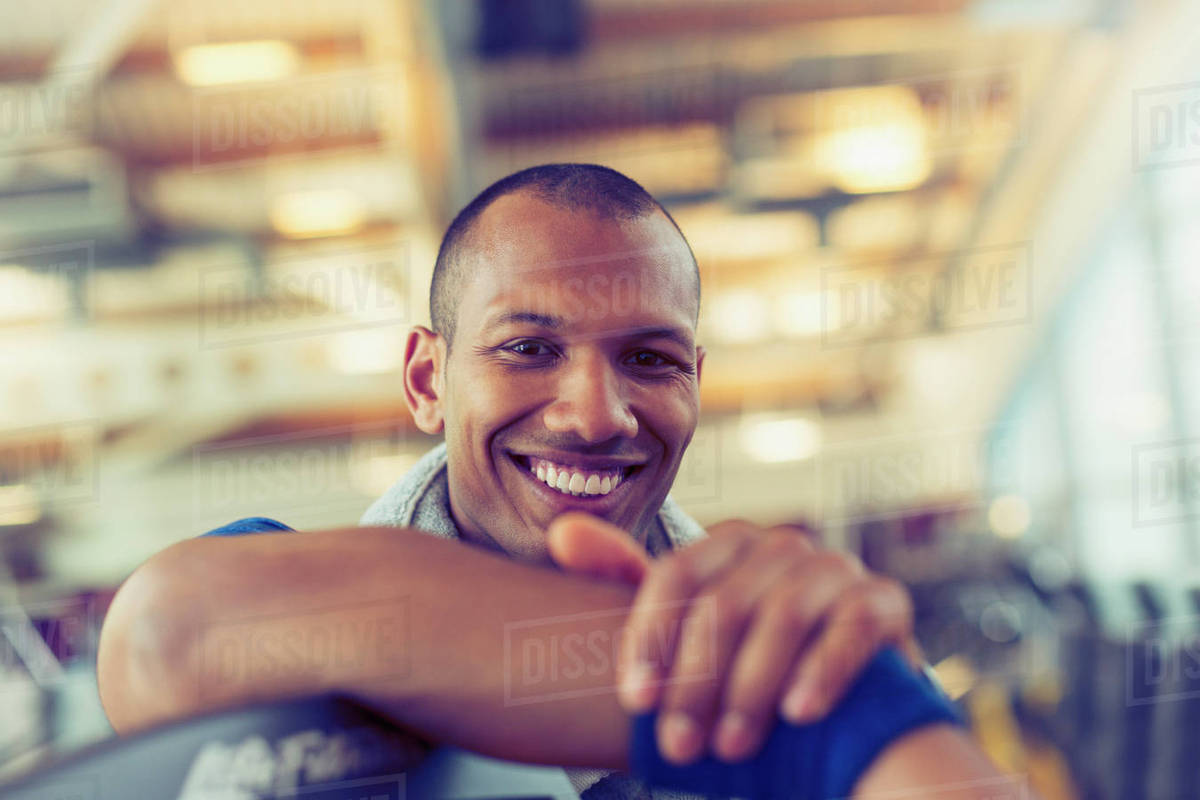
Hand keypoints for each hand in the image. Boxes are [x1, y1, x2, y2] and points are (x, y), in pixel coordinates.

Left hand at [547, 513, 922, 764]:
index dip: (650, 636)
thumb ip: (625, 577)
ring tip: (730, 749)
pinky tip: (798, 716)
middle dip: (696, 683)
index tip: (634, 699)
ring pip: (785, 617)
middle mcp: (784, 545)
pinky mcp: (885, 602)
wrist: (841, 703)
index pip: (676, 572)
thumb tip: (561, 531)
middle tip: (676, 746)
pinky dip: (821, 674)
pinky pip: (851, 630)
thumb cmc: (747, 664)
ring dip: (751, 691)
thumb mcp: (687, 626)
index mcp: (729, 543)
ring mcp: (837, 569)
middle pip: (726, 602)